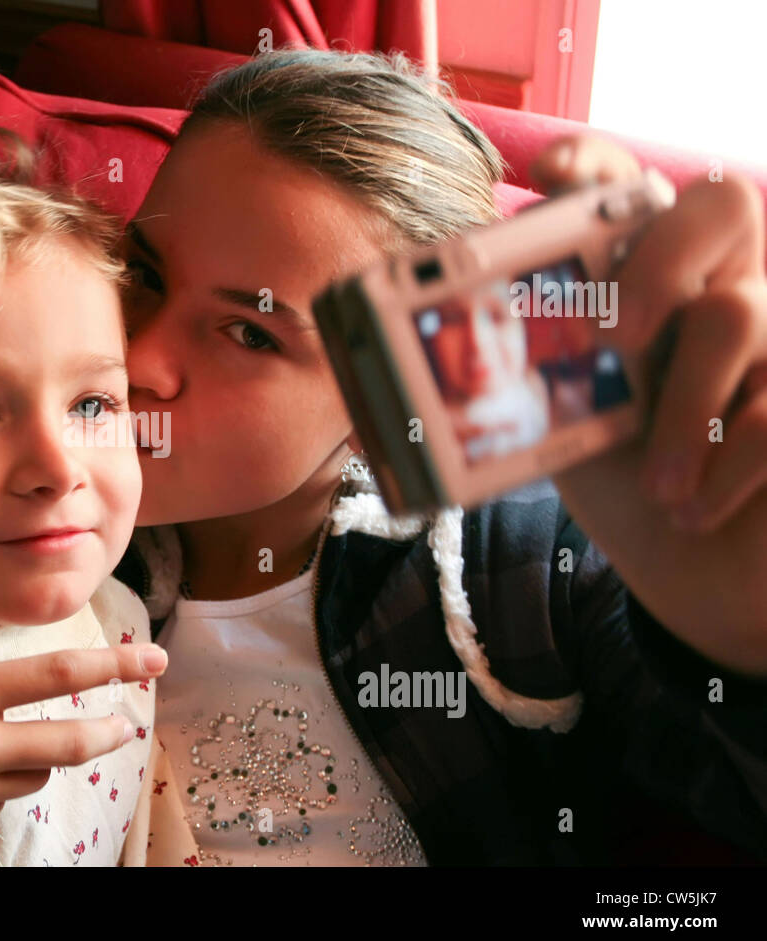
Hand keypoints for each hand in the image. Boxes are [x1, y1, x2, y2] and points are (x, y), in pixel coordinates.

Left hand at [532, 133, 766, 672]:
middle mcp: (729, 281)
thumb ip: (526, 379)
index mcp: (654, 280)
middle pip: (722, 202)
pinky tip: (699, 507)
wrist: (699, 572)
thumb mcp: (561, 426)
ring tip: (660, 485)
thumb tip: (412, 368)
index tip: (554, 171)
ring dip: (680, 409)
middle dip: (658, 261)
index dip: (600, 162)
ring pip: (735, 314)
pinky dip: (727, 466)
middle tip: (614, 336)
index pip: (635, 185)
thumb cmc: (629, 485)